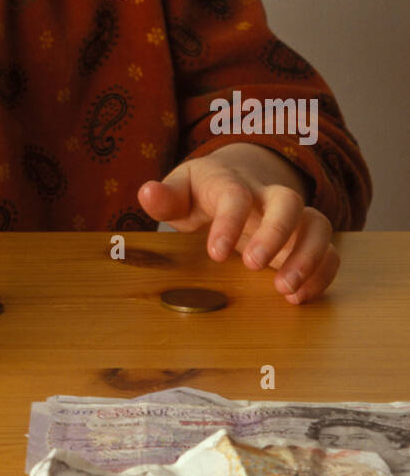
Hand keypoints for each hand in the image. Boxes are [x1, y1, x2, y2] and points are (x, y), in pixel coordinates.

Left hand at [137, 143, 338, 303]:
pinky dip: (322, 274)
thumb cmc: (203, 191)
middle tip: (254, 266)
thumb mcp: (180, 190)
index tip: (215, 253)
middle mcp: (267, 197)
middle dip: (277, 233)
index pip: (235, 195)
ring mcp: (292, 218)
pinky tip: (299, 297)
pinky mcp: (305, 239)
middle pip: (288, 200)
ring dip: (308, 258)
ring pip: (317, 224)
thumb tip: (147, 193)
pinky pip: (329, 250)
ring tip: (285, 292)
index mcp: (231, 183)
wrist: (238, 178)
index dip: (229, 222)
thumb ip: (165, 197)